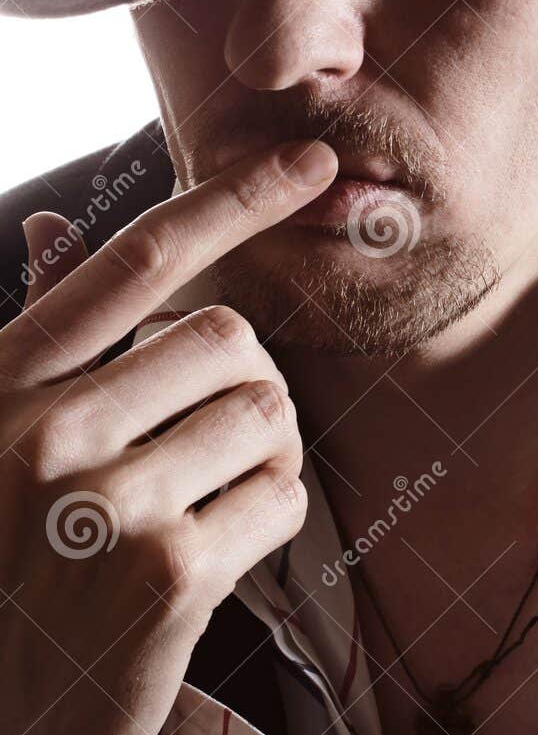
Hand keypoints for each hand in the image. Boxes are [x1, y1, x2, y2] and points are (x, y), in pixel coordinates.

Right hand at [0, 138, 336, 734]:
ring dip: (262, 455)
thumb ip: (38, 338)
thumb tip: (55, 225)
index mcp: (4, 384)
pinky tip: (217, 554)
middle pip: (229, 338)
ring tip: (206, 501)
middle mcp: (46, 430)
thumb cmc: (1, 570)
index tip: (309, 162)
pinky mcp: (166, 573)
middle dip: (242, 387)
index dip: (235, 199)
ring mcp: (103, 503)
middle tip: (208, 445)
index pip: (138, 260)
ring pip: (267, 415)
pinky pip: (283, 498)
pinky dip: (271, 520)